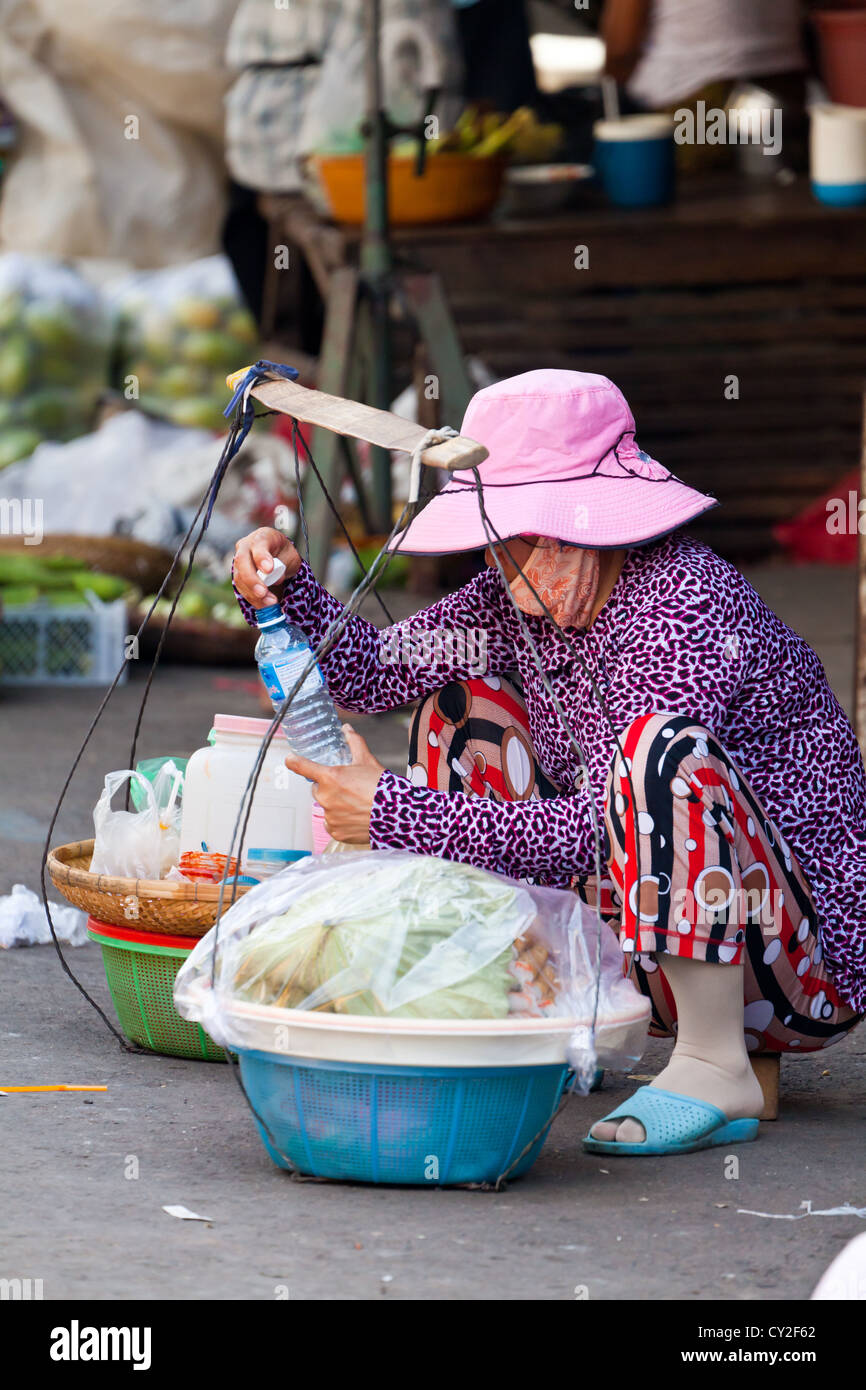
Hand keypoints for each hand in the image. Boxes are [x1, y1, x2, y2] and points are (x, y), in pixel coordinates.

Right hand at [233, 527, 301, 605]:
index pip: (258, 545)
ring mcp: (240, 562)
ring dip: (253, 594)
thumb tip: (275, 579)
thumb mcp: (290, 556)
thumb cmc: (284, 554)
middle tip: (263, 593)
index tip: (269, 569)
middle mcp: (246, 547)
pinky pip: (242, 588)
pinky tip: (264, 605)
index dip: (262, 557)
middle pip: (242, 562)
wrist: (278, 557)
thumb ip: (283, 565)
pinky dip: (253, 599)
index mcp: (262, 537)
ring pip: (240, 578)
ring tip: (270, 603)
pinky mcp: (239, 576)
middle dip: (252, 579)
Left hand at [285, 727, 385, 844]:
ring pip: (325, 806)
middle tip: (347, 787)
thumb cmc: (382, 787)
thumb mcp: (367, 761)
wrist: (396, 814)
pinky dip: (339, 820)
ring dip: (335, 804)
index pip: (302, 766)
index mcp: (330, 777)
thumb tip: (347, 728)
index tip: (290, 760)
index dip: (294, 762)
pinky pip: (331, 823)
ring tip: (355, 803)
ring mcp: (329, 816)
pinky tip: (354, 816)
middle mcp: (325, 797)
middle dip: (328, 787)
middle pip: (317, 789)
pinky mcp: (335, 831)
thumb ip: (354, 742)